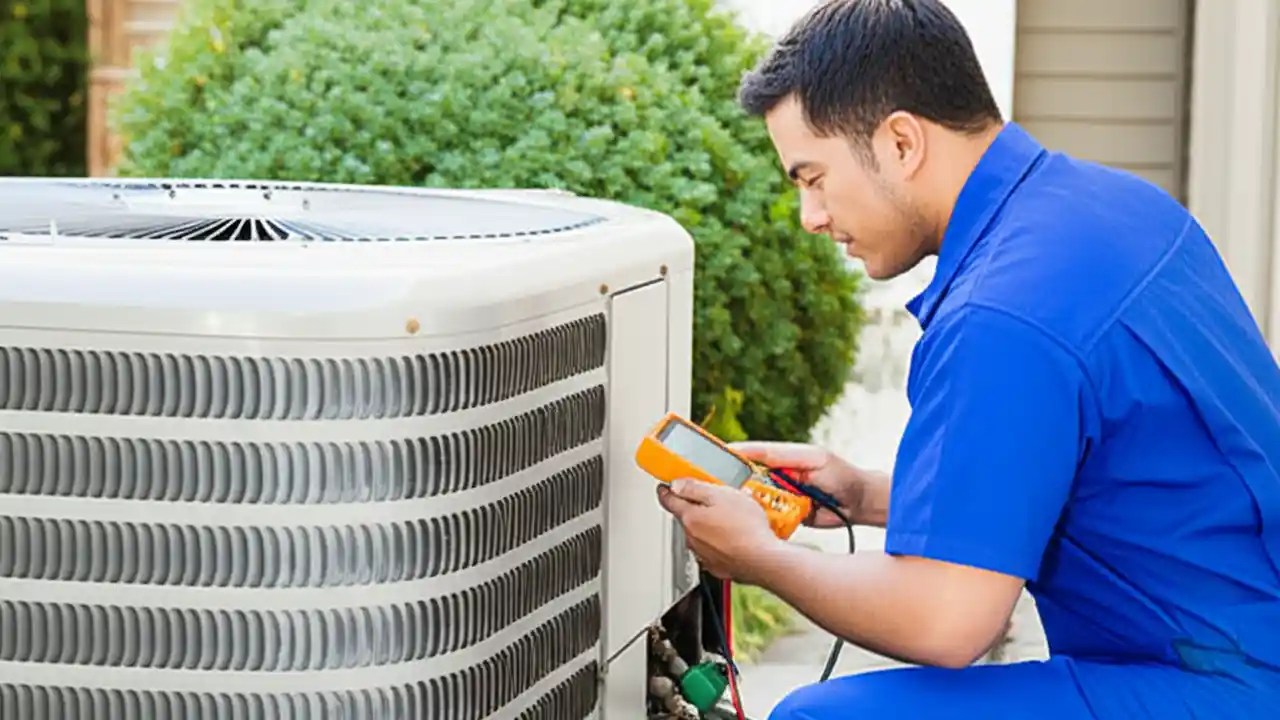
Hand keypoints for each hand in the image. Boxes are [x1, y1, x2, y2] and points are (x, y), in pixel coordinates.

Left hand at [656, 479, 781, 582]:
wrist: (764, 560)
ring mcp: (704, 555)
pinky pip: (713, 551)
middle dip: (695, 508)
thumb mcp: (722, 495)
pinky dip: (720, 544)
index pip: (668, 501)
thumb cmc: (747, 528)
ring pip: (700, 535)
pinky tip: (737, 538)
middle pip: (686, 518)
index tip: (665, 487)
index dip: (665, 491)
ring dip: (709, 527)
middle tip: (714, 500)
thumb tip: (677, 485)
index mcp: (690, 518)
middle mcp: (692, 538)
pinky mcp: (717, 567)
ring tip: (733, 520)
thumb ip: (695, 488)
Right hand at [730, 441, 883, 527]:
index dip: (730, 456)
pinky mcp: (786, 516)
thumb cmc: (843, 476)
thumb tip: (755, 453)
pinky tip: (750, 526)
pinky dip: (759, 522)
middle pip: (745, 479)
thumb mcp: (813, 459)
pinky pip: (767, 519)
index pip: (749, 454)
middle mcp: (778, 477)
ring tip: (732, 511)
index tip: (711, 460)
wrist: (861, 504)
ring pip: (753, 501)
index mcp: (782, 458)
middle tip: (717, 492)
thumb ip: (784, 457)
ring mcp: (781, 498)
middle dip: (731, 486)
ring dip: (745, 506)